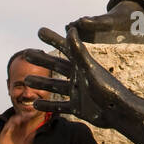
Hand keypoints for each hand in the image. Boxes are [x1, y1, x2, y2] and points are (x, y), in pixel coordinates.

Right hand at [0, 113, 40, 143]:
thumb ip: (30, 138)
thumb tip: (35, 130)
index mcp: (23, 132)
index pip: (27, 122)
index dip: (31, 118)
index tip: (35, 115)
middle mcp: (17, 129)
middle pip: (21, 118)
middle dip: (25, 115)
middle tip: (29, 114)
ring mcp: (11, 129)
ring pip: (14, 120)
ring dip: (18, 118)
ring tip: (21, 119)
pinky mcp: (5, 131)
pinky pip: (7, 125)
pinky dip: (11, 124)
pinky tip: (14, 124)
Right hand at [21, 26, 143, 139]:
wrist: (118, 113)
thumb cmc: (107, 89)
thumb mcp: (90, 69)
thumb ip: (79, 51)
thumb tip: (71, 30)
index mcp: (82, 65)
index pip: (65, 48)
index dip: (53, 38)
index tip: (40, 31)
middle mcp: (79, 77)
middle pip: (56, 66)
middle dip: (42, 60)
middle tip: (27, 54)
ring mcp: (77, 92)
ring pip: (55, 86)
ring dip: (41, 83)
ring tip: (26, 80)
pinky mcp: (77, 108)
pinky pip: (59, 106)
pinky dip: (47, 106)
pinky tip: (34, 105)